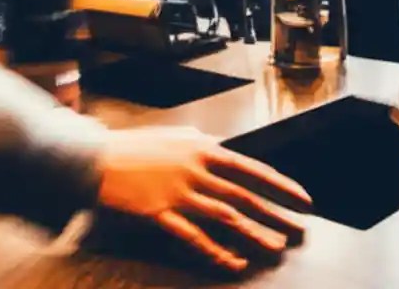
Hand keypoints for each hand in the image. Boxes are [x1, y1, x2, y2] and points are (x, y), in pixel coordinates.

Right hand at [96, 126, 312, 271]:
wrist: (95, 159)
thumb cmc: (135, 148)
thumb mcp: (176, 136)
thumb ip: (202, 143)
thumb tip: (223, 146)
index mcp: (202, 148)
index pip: (252, 168)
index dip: (281, 185)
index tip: (303, 199)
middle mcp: (195, 170)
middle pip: (245, 195)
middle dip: (276, 214)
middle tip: (299, 228)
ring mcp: (178, 193)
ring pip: (226, 216)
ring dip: (254, 234)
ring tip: (275, 248)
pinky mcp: (160, 214)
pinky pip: (194, 237)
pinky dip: (216, 251)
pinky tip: (233, 263)